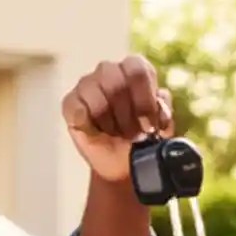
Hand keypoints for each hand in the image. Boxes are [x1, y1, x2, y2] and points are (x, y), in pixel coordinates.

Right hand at [62, 55, 174, 183]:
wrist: (121, 166)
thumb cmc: (142, 141)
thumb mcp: (162, 128)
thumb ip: (164, 111)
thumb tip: (160, 102)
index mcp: (134, 70)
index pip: (137, 69)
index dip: (144, 99)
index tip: (149, 124)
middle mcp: (109, 71)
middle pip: (116, 83)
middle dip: (127, 116)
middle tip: (133, 133)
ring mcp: (87, 85)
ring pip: (96, 97)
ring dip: (109, 122)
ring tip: (115, 133)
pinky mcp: (71, 103)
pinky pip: (77, 109)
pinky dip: (88, 125)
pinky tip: (96, 133)